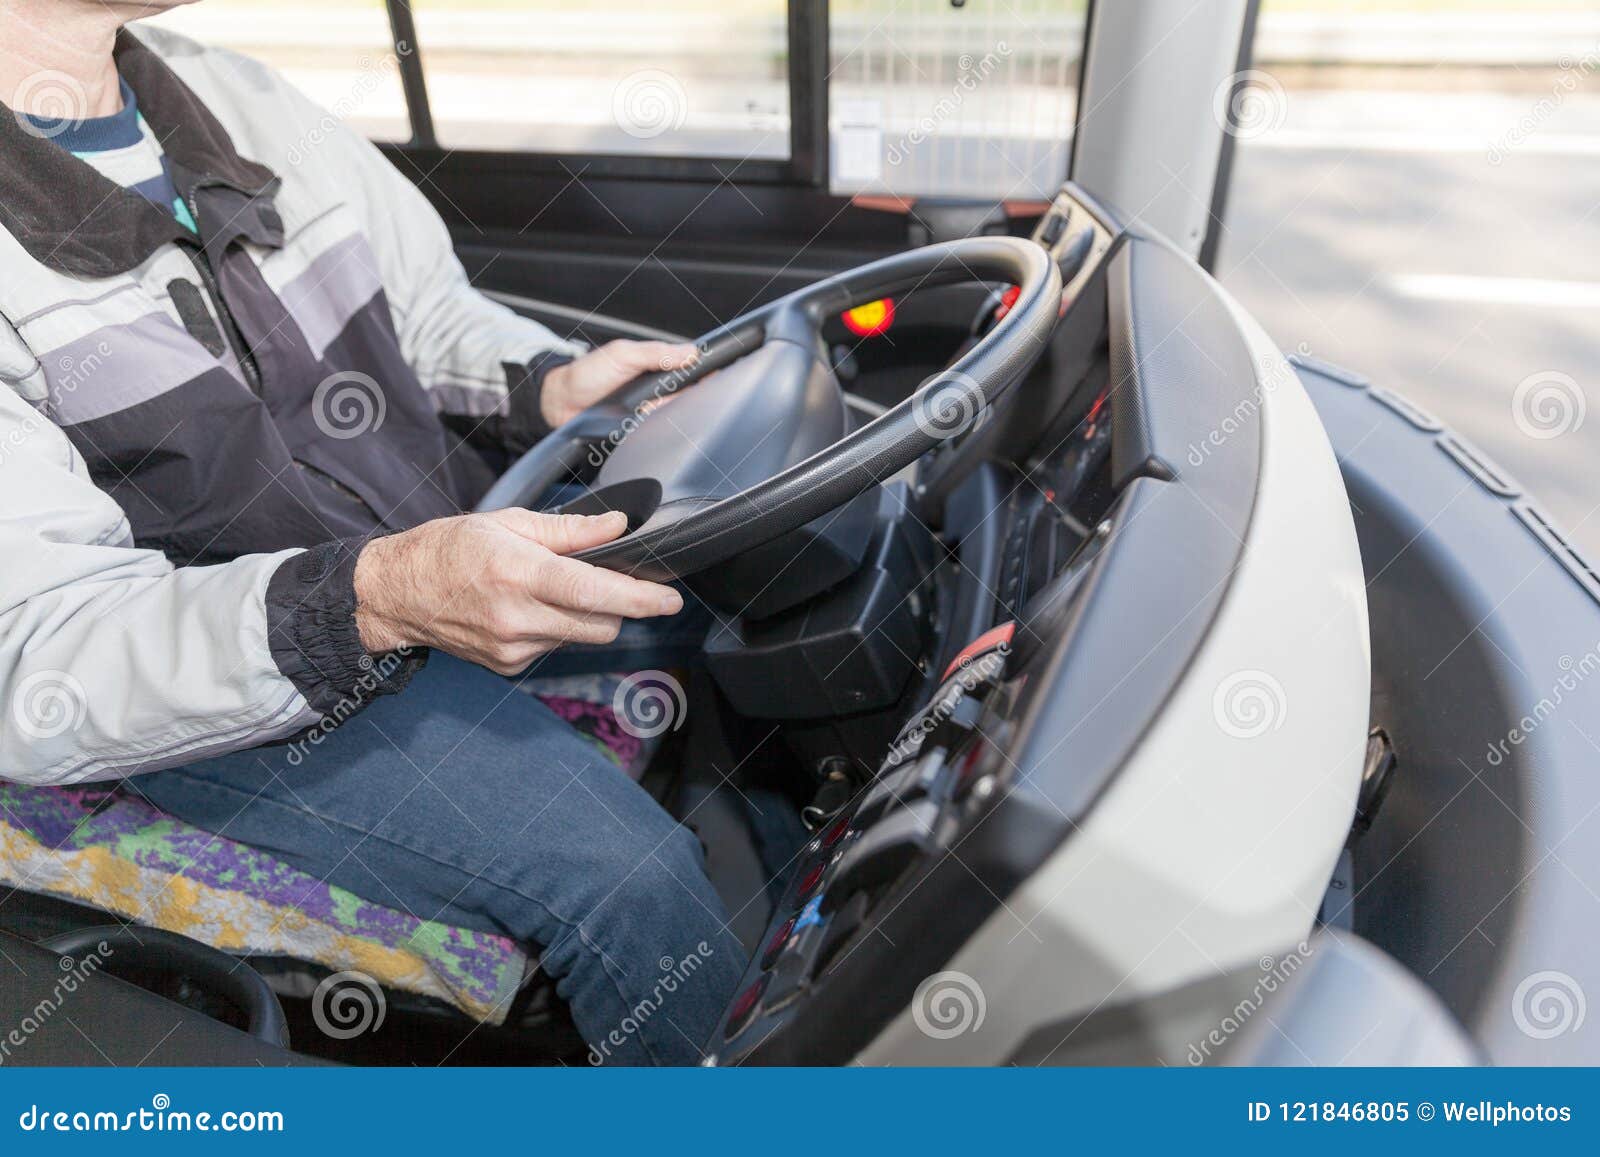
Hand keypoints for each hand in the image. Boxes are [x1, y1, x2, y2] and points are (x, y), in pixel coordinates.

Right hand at [353, 509, 681, 675]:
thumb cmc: (448, 549)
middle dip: (618, 607)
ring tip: (550, 590)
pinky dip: (556, 629)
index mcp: (519, 572)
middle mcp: (518, 617)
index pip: (593, 592)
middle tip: (611, 582)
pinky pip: (555, 649)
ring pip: (581, 639)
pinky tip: (527, 609)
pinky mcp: (507, 666)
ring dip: (585, 617)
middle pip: (601, 625)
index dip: (639, 598)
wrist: (395, 594)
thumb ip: (569, 530)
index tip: (670, 599)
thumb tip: (618, 527)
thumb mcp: (508, 522)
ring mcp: (513, 648)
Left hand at [540, 339, 698, 428]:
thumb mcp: (622, 354)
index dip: (702, 372)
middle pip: (687, 395)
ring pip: (674, 415)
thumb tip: (690, 351)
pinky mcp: (641, 429)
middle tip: (662, 392)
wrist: (560, 404)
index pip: (688, 368)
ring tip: (647, 406)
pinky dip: (657, 428)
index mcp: (654, 365)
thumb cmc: (586, 375)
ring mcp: (649, 410)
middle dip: (684, 395)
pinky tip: (647, 421)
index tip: (709, 373)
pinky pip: (658, 431)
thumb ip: (655, 352)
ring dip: (668, 412)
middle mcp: (655, 389)